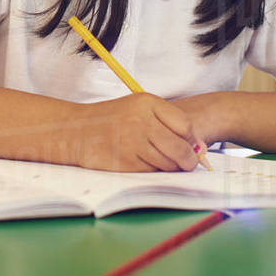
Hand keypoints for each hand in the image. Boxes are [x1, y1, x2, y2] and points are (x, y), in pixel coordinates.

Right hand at [73, 92, 203, 172]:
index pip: (185, 126)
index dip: (191, 140)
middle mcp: (142, 121)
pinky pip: (152, 172)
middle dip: (187, 161)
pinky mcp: (126, 162)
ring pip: (168, 164)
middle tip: (185, 164)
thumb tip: (199, 148)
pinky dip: (152, 172)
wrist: (76, 131)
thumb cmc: (111, 120)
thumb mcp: (138, 110)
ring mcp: (133, 142)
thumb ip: (168, 123)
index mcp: (147, 103)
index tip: (190, 147)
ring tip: (156, 160)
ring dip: (169, 167)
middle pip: (181, 149)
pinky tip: (141, 163)